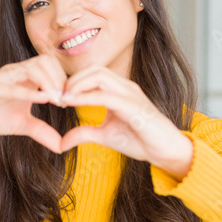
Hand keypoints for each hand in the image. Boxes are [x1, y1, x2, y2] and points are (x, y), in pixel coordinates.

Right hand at [0, 54, 68, 152]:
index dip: (66, 82)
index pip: (53, 68)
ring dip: (48, 82)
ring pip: (32, 67)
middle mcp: (18, 73)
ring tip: (57, 100)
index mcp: (27, 78)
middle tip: (66, 100)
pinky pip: (12, 84)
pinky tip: (42, 100)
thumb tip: (62, 146)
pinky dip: (29, 91)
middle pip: (46, 61)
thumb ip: (42, 132)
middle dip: (60, 78)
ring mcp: (5, 77)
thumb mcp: (22, 125)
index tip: (72, 101)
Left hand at [58, 66, 193, 178]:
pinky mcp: (133, 106)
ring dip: (76, 85)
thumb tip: (61, 143)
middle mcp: (125, 87)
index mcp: (119, 90)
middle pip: (93, 69)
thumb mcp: (104, 136)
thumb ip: (84, 134)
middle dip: (71, 80)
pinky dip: (85, 97)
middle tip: (55, 95)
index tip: (56, 97)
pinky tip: (70, 103)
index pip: (92, 74)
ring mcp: (130, 94)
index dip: (72, 82)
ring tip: (62, 98)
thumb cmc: (140, 140)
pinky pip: (105, 96)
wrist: (165, 151)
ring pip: (99, 76)